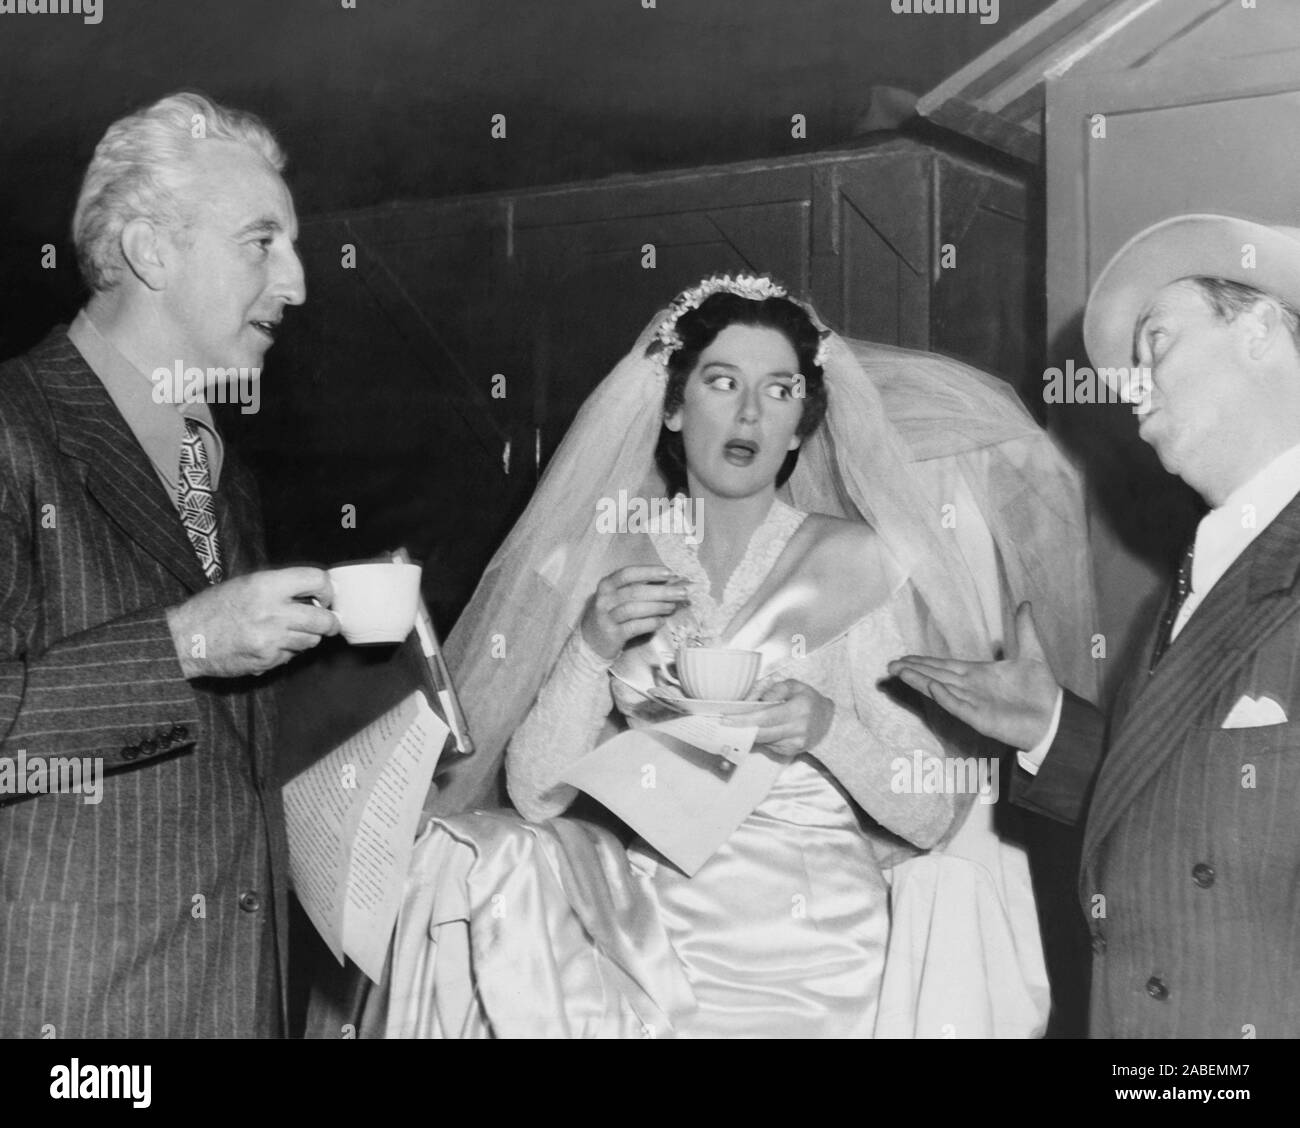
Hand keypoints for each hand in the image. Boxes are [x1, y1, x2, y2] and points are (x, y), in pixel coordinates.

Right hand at [167, 567, 339, 677]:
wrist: (186, 638)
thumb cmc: (214, 608)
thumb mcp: (246, 584)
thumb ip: (281, 586)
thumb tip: (316, 592)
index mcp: (266, 585)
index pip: (316, 579)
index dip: (327, 588)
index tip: (325, 596)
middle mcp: (272, 611)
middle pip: (323, 619)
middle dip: (329, 621)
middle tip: (328, 621)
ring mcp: (271, 638)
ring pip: (312, 640)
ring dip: (308, 637)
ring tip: (290, 631)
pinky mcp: (267, 659)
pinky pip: (292, 655)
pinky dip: (288, 651)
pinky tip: (271, 644)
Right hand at [580, 565, 689, 660]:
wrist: (590, 642)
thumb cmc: (611, 614)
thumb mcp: (619, 597)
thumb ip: (641, 588)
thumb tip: (673, 581)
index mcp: (606, 585)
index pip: (627, 573)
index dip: (649, 572)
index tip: (669, 573)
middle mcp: (604, 599)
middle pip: (634, 592)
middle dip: (661, 592)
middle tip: (682, 593)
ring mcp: (606, 617)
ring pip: (634, 609)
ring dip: (657, 607)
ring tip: (672, 607)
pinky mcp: (612, 635)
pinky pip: (634, 627)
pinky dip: (650, 623)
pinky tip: (660, 621)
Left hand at [726, 678, 833, 759]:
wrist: (829, 723)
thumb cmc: (809, 700)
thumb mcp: (795, 685)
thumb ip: (772, 689)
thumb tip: (752, 701)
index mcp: (798, 709)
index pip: (766, 717)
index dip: (744, 719)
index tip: (726, 718)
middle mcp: (797, 729)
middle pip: (761, 732)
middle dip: (740, 728)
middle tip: (722, 722)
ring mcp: (794, 744)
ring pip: (763, 740)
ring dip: (747, 733)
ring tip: (732, 725)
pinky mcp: (790, 753)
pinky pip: (768, 745)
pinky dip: (759, 737)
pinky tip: (752, 730)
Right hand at [886, 602, 1059, 749]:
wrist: (1056, 717)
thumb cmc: (1042, 690)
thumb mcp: (1033, 653)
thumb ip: (1025, 629)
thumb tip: (1025, 603)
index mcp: (978, 674)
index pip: (945, 666)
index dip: (924, 661)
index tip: (903, 657)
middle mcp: (971, 689)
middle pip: (936, 676)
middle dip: (913, 670)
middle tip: (889, 665)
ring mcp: (974, 704)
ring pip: (941, 690)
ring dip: (920, 681)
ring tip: (900, 673)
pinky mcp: (981, 719)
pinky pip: (959, 706)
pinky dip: (945, 697)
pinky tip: (932, 687)